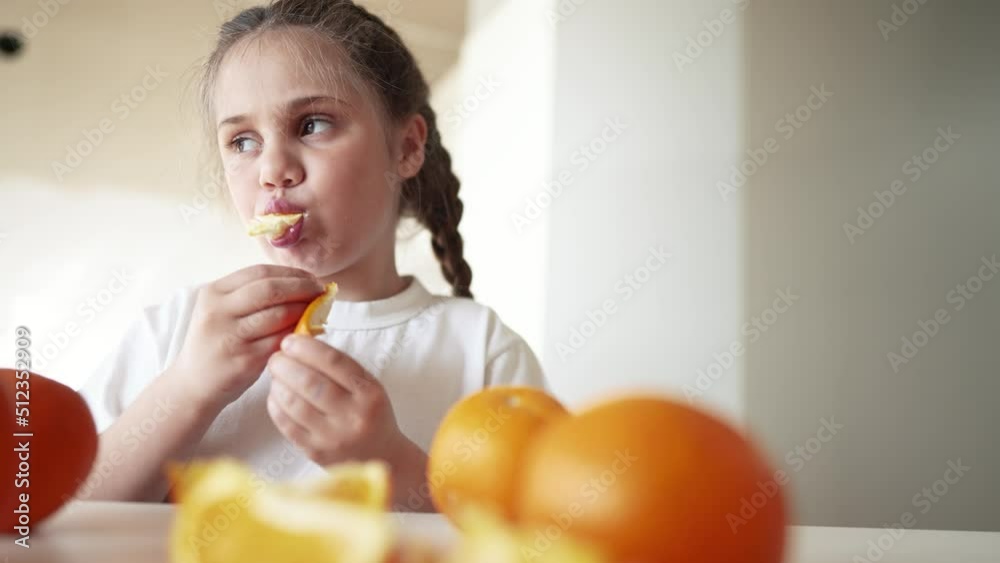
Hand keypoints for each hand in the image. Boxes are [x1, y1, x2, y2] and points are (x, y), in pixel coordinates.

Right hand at [169, 265, 323, 409]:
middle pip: (270, 289)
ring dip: (304, 310)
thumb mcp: (223, 312)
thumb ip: (253, 296)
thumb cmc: (218, 343)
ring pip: (279, 314)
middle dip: (302, 287)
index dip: (291, 273)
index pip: (259, 272)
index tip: (310, 278)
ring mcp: (230, 336)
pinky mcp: (243, 360)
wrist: (193, 385)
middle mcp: (218, 312)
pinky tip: (307, 332)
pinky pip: (280, 340)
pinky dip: (298, 333)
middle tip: (320, 291)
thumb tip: (304, 284)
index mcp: (213, 292)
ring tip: (317, 310)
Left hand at [265, 334, 406, 466]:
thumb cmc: (371, 415)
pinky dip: (276, 406)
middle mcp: (352, 415)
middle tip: (276, 358)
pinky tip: (276, 396)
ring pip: (295, 404)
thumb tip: (303, 347)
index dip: (307, 348)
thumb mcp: (370, 387)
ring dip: (278, 385)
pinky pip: (287, 426)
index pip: (334, 362)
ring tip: (275, 376)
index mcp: (369, 393)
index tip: (290, 341)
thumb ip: (341, 369)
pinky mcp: (316, 452)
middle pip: (310, 383)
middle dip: (286, 365)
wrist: (383, 456)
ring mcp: (333, 437)